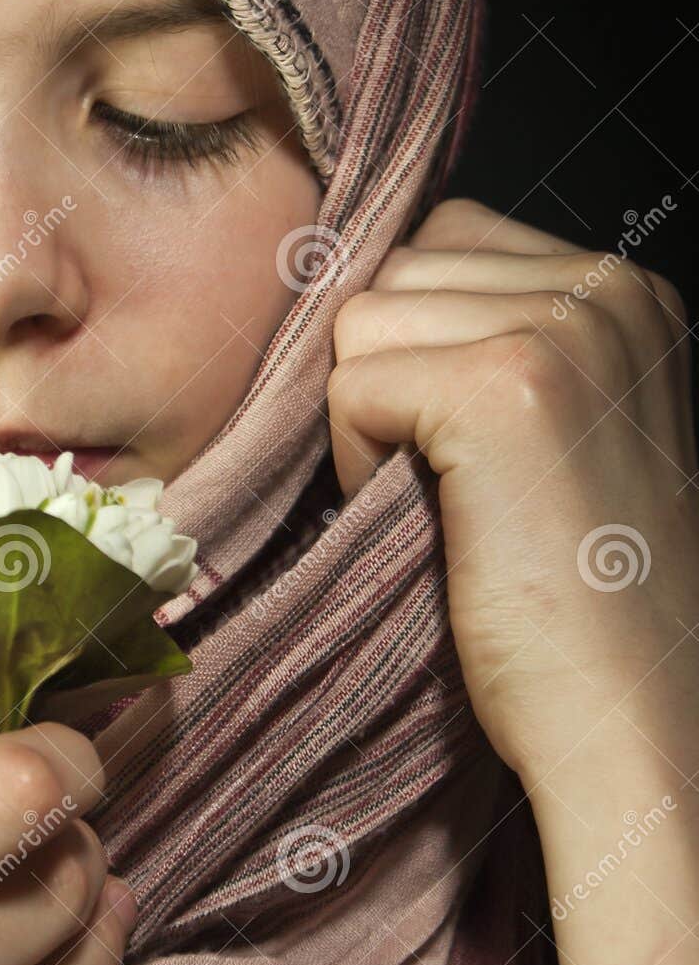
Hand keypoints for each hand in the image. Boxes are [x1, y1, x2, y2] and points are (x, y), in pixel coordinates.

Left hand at [328, 197, 697, 779]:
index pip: (442, 240)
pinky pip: (350, 388)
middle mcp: (607, 288)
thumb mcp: (554, 430)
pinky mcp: (503, 388)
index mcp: (626, 291)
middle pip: (395, 273)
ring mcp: (563, 330)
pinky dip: (358, 463)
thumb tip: (339, 274)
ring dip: (370, 422)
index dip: (416, 346)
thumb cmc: (570, 597)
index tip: (466, 446)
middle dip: (389, 380)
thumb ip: (485, 336)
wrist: (626, 724)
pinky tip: (434, 524)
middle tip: (459, 489)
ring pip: (360, 323)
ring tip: (451, 505)